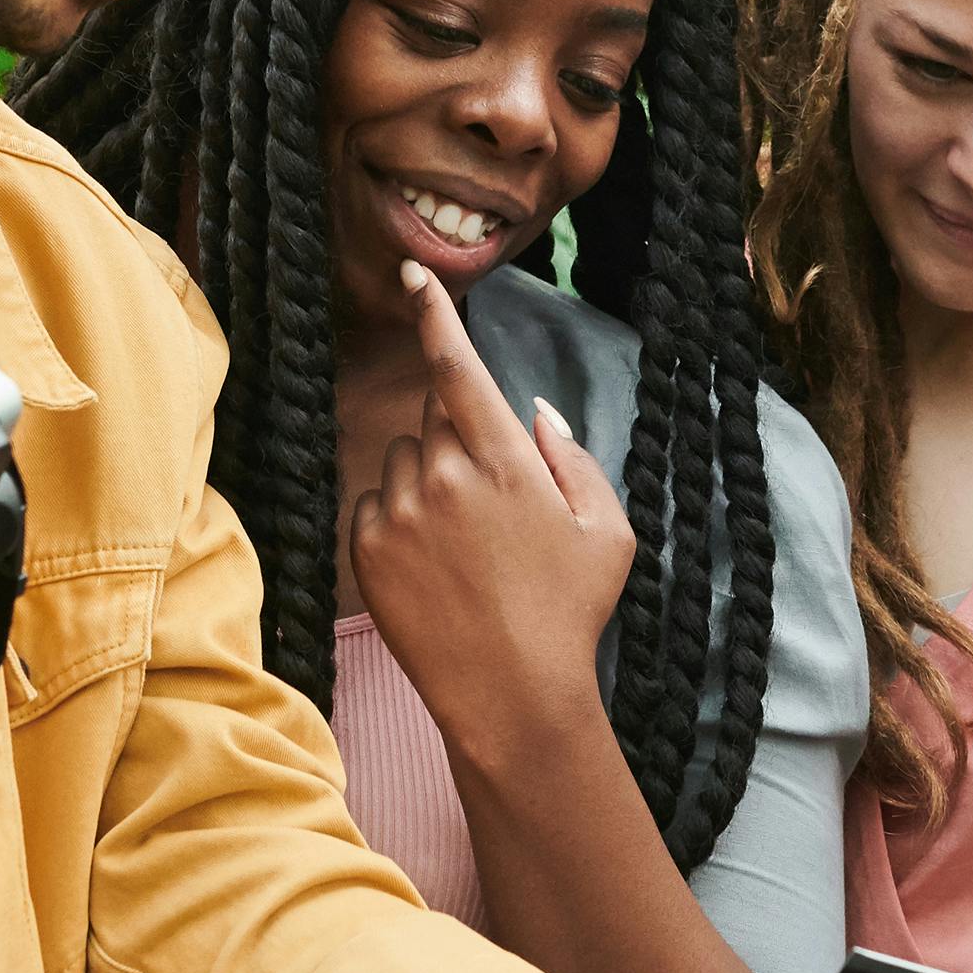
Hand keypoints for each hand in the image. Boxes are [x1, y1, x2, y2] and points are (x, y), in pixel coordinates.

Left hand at [343, 263, 634, 764]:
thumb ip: (571, 457)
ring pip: (401, 462)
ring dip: (426, 483)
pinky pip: (375, 506)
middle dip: (459, 442)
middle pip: (434, 418)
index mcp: (505, 459)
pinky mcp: (367, 550)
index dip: (434, 314)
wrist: (511, 696)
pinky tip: (435, 570)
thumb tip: (535, 412)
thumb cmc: (569, 612)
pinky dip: (398, 523)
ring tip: (464, 549)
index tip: (412, 276)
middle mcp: (444, 474)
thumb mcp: (605, 529)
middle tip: (491, 508)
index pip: (457, 366)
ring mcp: (399, 512)